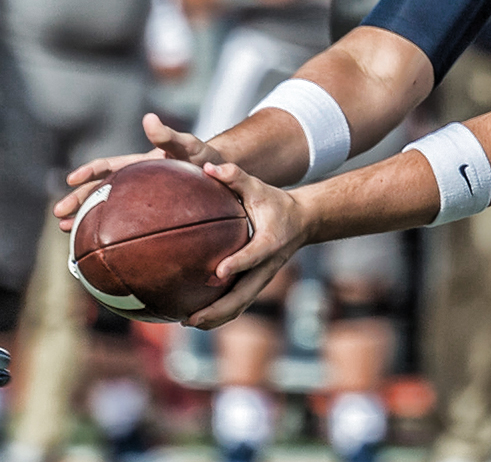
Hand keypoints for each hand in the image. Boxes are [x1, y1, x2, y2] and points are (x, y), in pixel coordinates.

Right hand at [53, 113, 224, 231]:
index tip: (70, 180)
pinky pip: (125, 225)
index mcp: (138, 165)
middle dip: (76, 201)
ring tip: (65, 231)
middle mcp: (133, 182)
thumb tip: (149, 118)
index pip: (107, 167)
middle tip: (59, 216)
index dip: (88, 173)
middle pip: (98, 191)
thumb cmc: (205, 157)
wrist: (221, 174)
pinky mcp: (148, 215)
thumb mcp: (188, 145)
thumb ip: (169, 135)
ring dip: (84, 218)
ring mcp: (139, 200)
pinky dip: (110, 235)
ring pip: (105, 209)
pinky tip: (102, 251)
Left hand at [186, 162, 312, 329]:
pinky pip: (239, 303)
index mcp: (270, 242)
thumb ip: (235, 176)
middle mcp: (267, 265)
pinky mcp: (257, 283)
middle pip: (244, 294)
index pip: (254, 255)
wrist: (302, 221)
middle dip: (218, 308)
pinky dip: (220, 314)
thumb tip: (208, 167)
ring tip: (187, 322)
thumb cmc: (275, 202)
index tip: (218, 272)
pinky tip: (196, 318)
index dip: (238, 264)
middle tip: (192, 317)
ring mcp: (263, 278)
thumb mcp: (258, 186)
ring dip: (216, 317)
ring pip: (240, 304)